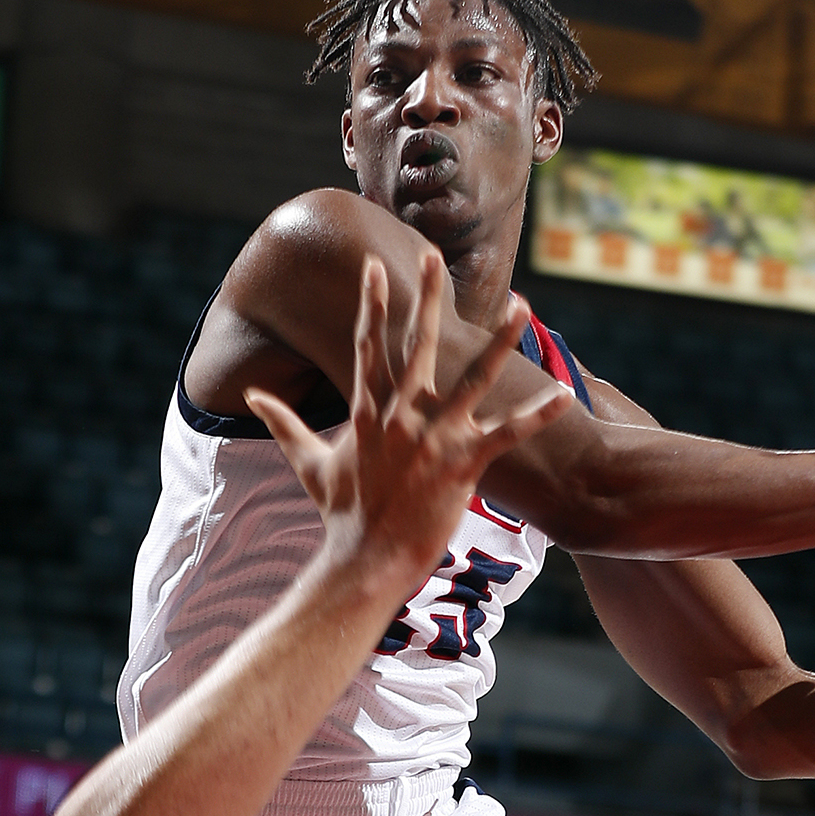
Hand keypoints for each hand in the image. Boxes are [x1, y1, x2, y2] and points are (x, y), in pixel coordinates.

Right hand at [245, 250, 573, 574]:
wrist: (363, 560)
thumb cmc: (340, 514)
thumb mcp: (307, 464)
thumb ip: (283, 424)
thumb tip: (250, 396)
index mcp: (368, 411)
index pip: (368, 345)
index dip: (373, 302)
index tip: (375, 265)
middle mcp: (400, 415)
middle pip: (417, 344)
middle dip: (426, 298)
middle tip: (433, 255)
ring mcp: (432, 438)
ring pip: (473, 378)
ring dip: (499, 339)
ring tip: (522, 304)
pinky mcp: (461, 464)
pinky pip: (507, 433)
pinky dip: (536, 415)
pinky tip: (564, 395)